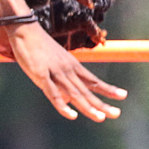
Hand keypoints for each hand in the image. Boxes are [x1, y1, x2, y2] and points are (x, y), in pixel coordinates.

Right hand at [5, 23, 125, 120]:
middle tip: (117, 114)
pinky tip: (72, 115)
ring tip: (101, 118)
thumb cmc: (39, 46)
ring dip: (88, 107)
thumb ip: (64, 81)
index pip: (93, 80)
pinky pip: (53, 94)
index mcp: (72, 66)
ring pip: (75, 94)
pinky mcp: (41, 76)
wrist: (25, 30)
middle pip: (87, 90)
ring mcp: (55, 73)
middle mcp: (68, 70)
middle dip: (102, 103)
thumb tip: (71, 100)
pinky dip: (63, 106)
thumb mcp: (55, 63)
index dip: (108, 89)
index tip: (123, 95)